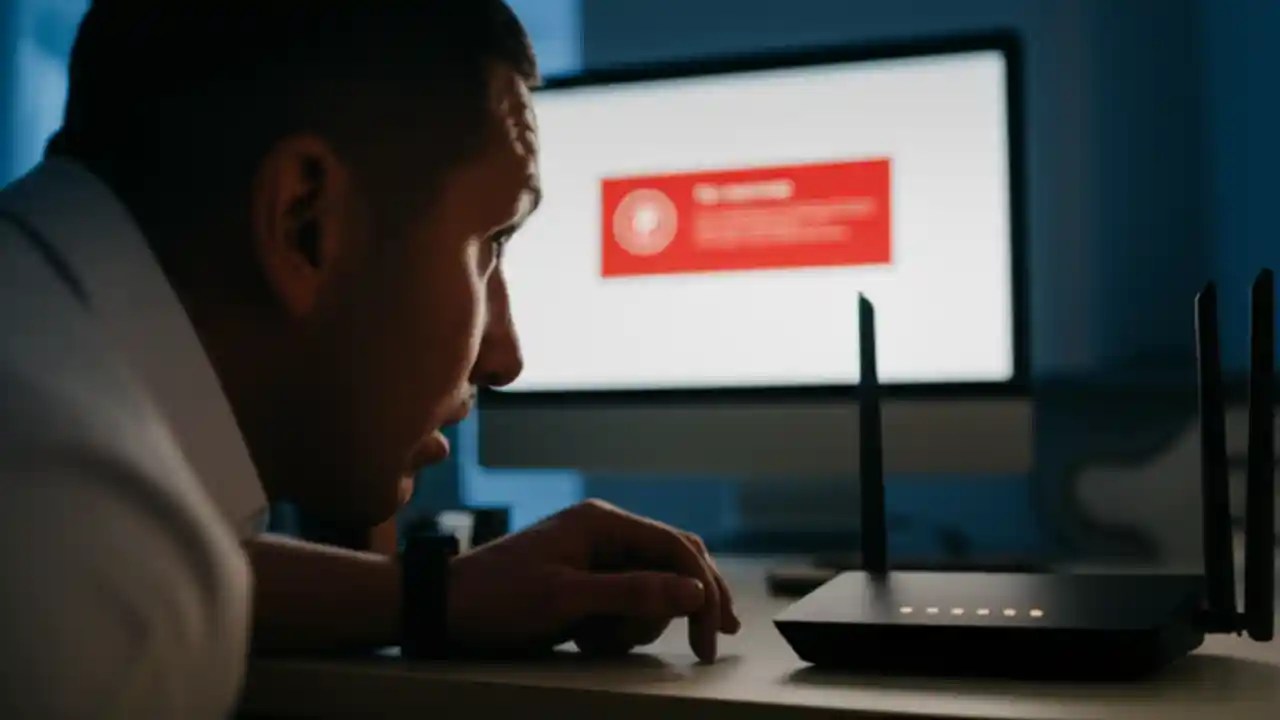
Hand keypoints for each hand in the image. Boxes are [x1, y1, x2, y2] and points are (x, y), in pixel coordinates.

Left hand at [442, 499, 739, 661]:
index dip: (703, 589)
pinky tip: (587, 640)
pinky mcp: (584, 583)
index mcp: (602, 522)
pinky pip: (624, 605)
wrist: (445, 611)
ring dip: (636, 624)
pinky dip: (616, 629)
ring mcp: (594, 558)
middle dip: (686, 605)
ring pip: (651, 590)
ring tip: (596, 640)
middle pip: (673, 563)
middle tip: (704, 646)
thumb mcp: (566, 599)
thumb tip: (693, 591)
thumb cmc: (497, 598)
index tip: (710, 634)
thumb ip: (632, 592)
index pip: (676, 547)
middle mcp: (604, 532)